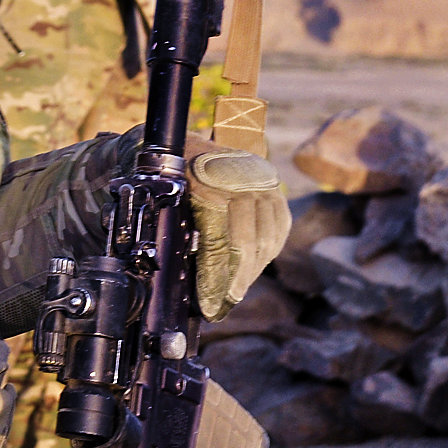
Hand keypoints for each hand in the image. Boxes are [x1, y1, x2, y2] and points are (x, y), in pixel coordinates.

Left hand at [186, 138, 289, 320]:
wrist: (189, 142)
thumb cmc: (171, 177)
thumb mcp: (167, 201)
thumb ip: (180, 233)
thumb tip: (188, 280)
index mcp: (207, 183)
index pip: (218, 243)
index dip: (214, 279)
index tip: (208, 305)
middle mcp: (240, 181)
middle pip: (246, 245)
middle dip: (234, 281)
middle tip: (223, 305)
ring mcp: (261, 181)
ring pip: (266, 239)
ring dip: (253, 271)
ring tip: (237, 291)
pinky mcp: (274, 185)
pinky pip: (280, 227)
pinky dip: (270, 251)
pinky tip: (256, 267)